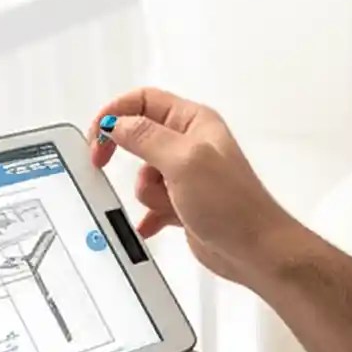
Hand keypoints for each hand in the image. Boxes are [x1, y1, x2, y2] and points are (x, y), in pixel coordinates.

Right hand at [91, 87, 305, 286]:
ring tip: (171, 204)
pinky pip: (152, 205)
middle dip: (126, 158)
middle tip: (106, 166)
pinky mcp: (184, 204)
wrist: (255, 250)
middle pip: (138, 138)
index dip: (115, 113)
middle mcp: (190, 144)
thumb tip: (116, 122)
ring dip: (149, 194)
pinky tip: (153, 225)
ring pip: (143, 177)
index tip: (96, 136)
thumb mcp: (183, 161)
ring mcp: (187, 176)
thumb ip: (145, 137)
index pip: (143, 101)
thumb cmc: (233, 205)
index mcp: (194, 122)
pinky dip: (150, 216)